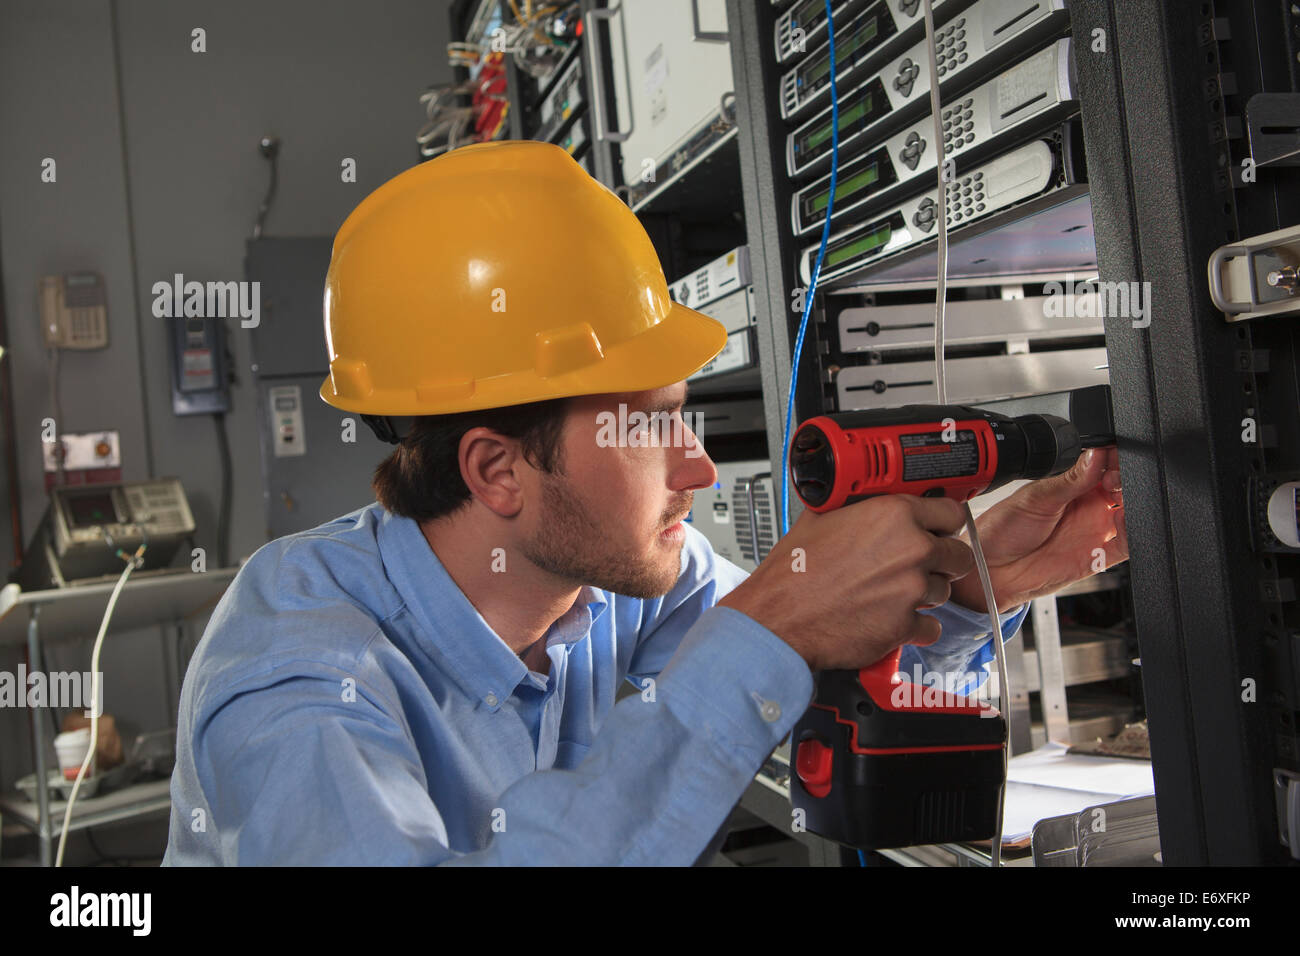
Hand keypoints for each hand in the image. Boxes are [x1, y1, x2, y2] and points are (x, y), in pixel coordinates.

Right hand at [718, 495, 975, 671]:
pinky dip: (915, 626)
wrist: (778, 619)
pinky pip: (931, 626)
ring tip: (893, 593)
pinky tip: (891, 619)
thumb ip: (856, 507)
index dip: (944, 522)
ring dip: (925, 593)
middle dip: (942, 560)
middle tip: (918, 565)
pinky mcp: (906, 626)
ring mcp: (912, 591)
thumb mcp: (820, 518)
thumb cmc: (792, 573)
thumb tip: (864, 500)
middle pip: (959, 554)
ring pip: (944, 591)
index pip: (951, 512)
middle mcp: (912, 551)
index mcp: (894, 516)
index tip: (939, 529)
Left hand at [948, 446, 1126, 612]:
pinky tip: (1122, 521)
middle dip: (1127, 478)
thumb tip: (1095, 453)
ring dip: (1134, 503)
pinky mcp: (1101, 555)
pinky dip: (1133, 532)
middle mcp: (1089, 505)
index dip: (1114, 458)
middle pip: (1125, 486)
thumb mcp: (1036, 497)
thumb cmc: (1004, 530)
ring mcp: (1096, 529)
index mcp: (1074, 484)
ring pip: (1133, 512)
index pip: (1106, 464)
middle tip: (1112, 479)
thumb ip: (1070, 479)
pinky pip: (1128, 543)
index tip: (1111, 454)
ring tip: (1117, 496)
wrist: (992, 569)